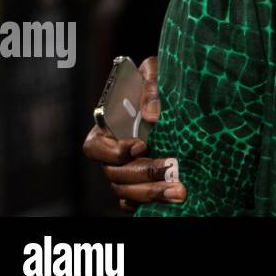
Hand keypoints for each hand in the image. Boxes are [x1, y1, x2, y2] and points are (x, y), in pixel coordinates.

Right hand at [82, 56, 185, 211]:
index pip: (95, 147)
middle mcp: (113, 151)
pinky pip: (131, 202)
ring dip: (152, 192)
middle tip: (173, 171)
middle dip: (143, 174)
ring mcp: (124, 168)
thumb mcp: (155, 71)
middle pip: (114, 173)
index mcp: (107, 127)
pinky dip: (144, 204)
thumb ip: (150, 85)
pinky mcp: (139, 180)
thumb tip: (151, 116)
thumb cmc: (159, 79)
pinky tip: (165, 202)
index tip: (142, 144)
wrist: (178, 93)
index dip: (114, 151)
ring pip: (125, 190)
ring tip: (180, 191)